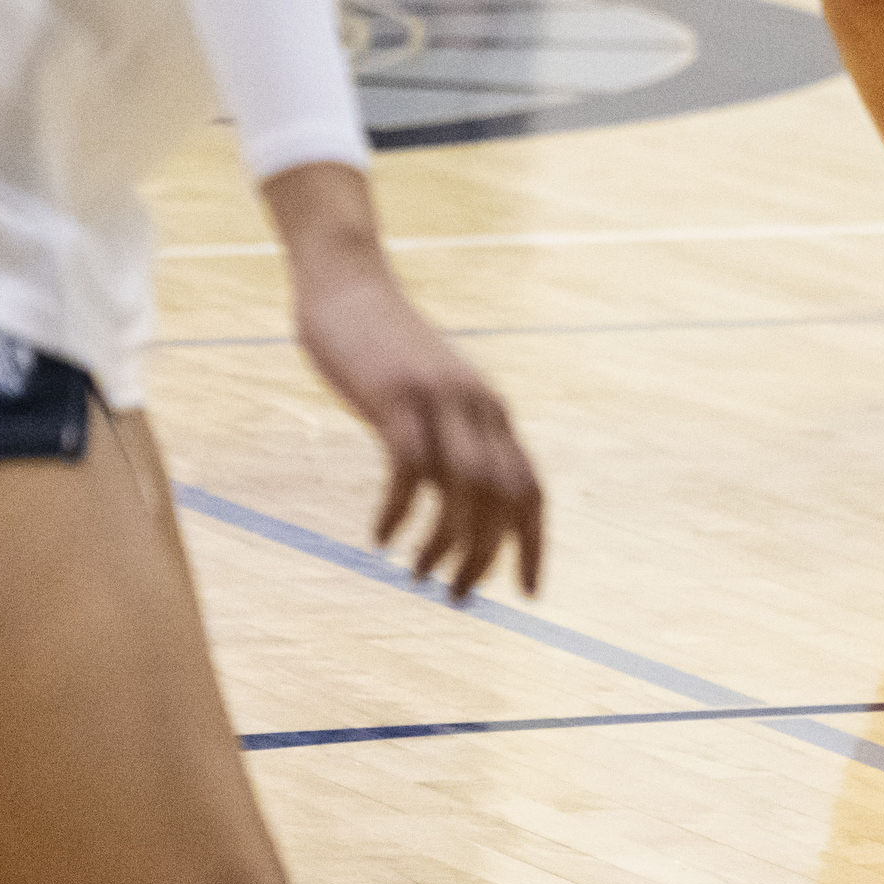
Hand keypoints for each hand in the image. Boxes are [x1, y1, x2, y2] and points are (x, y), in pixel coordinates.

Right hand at [289, 225, 543, 601]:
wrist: (350, 286)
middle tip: (455, 596)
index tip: (526, 593)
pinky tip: (380, 538)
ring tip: (418, 576)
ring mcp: (440, 400)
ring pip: (465, 488)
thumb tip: (455, 502)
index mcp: (492, 413)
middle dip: (488, 556)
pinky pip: (410, 467)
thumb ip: (449, 442)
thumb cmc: (385, 352)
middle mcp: (478, 408)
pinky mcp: (397, 396)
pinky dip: (401, 510)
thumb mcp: (431, 400)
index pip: (531, 490)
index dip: (533, 545)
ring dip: (444, 543)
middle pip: (505, 497)